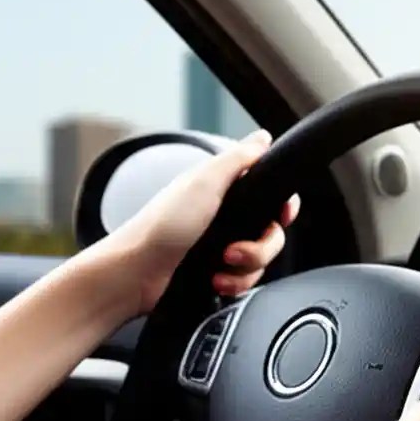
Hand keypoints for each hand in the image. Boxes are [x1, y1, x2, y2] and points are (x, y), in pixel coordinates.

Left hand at [87, 130, 299, 318]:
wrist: (136, 274)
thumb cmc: (162, 225)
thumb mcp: (204, 182)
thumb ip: (239, 158)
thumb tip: (264, 137)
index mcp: (225, 190)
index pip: (273, 195)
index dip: (283, 208)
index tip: (281, 216)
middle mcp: (227, 217)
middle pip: (273, 233)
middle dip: (261, 247)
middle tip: (234, 251)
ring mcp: (223, 247)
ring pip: (262, 261)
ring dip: (246, 269)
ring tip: (221, 268)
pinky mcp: (217, 273)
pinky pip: (245, 281)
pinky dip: (234, 283)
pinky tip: (215, 282)